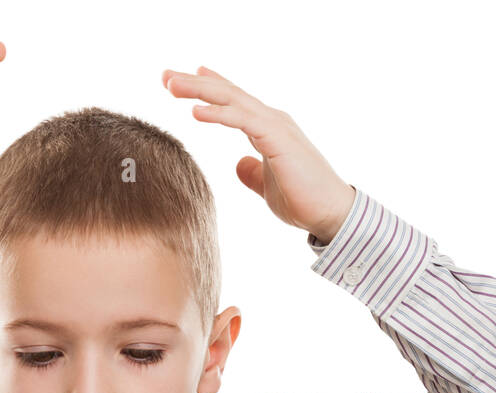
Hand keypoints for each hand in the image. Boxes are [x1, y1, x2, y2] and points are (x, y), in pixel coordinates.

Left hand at [162, 66, 355, 242]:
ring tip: (170, 85)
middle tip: (165, 75)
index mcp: (267, 128)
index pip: (234, 101)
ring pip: (232, 100)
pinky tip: (195, 111)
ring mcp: (275, 126)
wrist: (330, 213)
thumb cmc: (303, 200)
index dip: (209, 87)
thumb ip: (253, 173)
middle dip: (194, 83)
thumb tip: (238, 164)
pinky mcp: (278, 139)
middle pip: (228, 94)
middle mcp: (271, 120)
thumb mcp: (268, 185)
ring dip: (200, 91)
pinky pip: (243, 121)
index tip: (181, 78)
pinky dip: (219, 114)